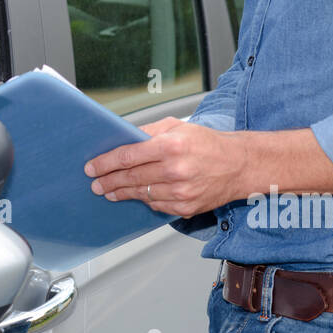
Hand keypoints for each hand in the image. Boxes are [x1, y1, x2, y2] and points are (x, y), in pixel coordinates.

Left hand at [83, 117, 247, 217]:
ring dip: (121, 194)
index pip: (128, 156)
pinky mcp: (186, 206)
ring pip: (140, 194)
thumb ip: (149, 131)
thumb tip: (124, 138)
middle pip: (130, 178)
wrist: (239, 165)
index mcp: (170, 145)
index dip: (105, 163)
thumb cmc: (208, 144)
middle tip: (95, 183)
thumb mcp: (178, 126)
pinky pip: (156, 205)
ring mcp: (180, 191)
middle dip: (108, 181)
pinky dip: (144, 200)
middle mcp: (175, 169)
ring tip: (109, 191)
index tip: (92, 167)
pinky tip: (136, 196)